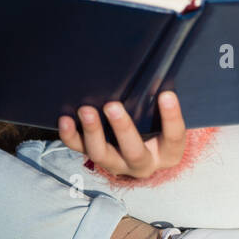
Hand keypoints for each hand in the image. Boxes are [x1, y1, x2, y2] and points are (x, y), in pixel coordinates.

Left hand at [57, 92, 186, 179]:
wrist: (143, 150)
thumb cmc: (158, 126)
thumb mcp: (165, 120)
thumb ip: (160, 103)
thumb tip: (156, 74)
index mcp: (167, 153)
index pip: (173, 137)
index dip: (171, 117)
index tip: (167, 95)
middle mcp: (143, 163)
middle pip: (134, 152)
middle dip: (122, 129)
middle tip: (112, 106)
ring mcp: (117, 164)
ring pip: (102, 155)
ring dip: (92, 132)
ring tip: (86, 110)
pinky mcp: (96, 156)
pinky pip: (79, 149)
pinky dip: (71, 136)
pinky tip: (65, 120)